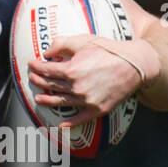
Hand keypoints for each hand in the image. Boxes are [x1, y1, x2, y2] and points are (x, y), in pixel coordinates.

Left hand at [27, 34, 153, 121]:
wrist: (136, 64)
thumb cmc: (110, 50)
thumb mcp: (85, 41)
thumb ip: (62, 44)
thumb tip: (46, 52)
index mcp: (71, 70)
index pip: (47, 70)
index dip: (37, 67)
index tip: (31, 65)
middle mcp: (76, 87)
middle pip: (51, 86)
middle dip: (39, 81)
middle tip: (33, 79)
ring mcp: (86, 100)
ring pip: (60, 102)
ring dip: (47, 101)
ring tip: (39, 99)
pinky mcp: (97, 109)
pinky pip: (80, 118)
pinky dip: (70, 123)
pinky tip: (61, 125)